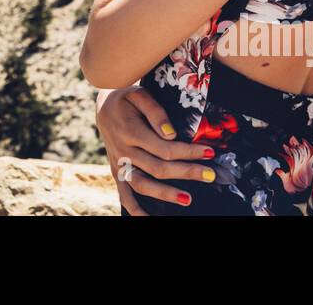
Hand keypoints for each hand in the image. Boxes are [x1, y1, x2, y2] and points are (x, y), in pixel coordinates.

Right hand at [94, 85, 221, 214]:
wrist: (102, 105)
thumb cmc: (127, 97)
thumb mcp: (139, 94)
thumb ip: (155, 112)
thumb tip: (171, 134)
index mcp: (130, 131)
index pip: (164, 148)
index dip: (188, 152)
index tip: (209, 153)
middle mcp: (123, 150)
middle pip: (158, 168)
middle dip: (187, 172)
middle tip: (210, 175)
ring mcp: (119, 163)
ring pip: (143, 184)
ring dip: (165, 194)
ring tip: (188, 200)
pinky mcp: (116, 171)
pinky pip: (124, 194)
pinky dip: (134, 209)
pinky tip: (148, 218)